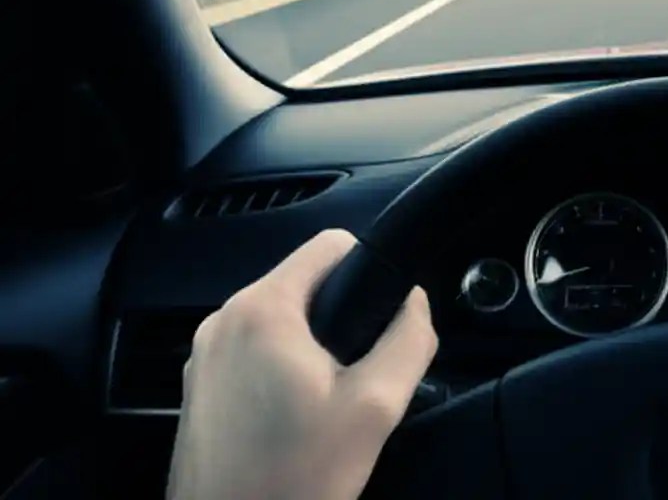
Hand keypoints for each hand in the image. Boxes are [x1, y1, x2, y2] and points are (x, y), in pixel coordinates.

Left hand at [167, 230, 437, 499]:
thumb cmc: (293, 481)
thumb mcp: (376, 407)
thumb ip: (408, 340)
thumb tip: (415, 304)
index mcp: (262, 310)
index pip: (332, 244)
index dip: (371, 271)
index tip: (382, 320)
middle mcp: (223, 322)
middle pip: (307, 285)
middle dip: (342, 322)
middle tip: (358, 381)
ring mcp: (204, 356)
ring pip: (284, 323)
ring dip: (315, 351)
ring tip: (328, 407)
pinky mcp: (200, 388)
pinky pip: (257, 355)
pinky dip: (285, 374)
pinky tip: (298, 423)